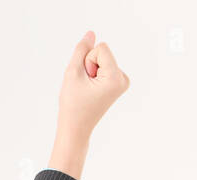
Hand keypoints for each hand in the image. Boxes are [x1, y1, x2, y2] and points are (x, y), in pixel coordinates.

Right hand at [47, 31, 129, 179]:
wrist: (76, 129)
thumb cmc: (72, 105)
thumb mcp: (72, 74)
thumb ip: (81, 51)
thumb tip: (91, 34)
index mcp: (116, 77)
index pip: (101, 48)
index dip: (87, 61)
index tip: (85, 80)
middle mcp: (124, 78)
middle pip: (102, 53)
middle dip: (89, 66)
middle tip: (84, 87)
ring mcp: (122, 81)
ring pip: (102, 59)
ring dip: (90, 71)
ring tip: (87, 90)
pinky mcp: (118, 83)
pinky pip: (104, 66)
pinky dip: (94, 75)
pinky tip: (90, 90)